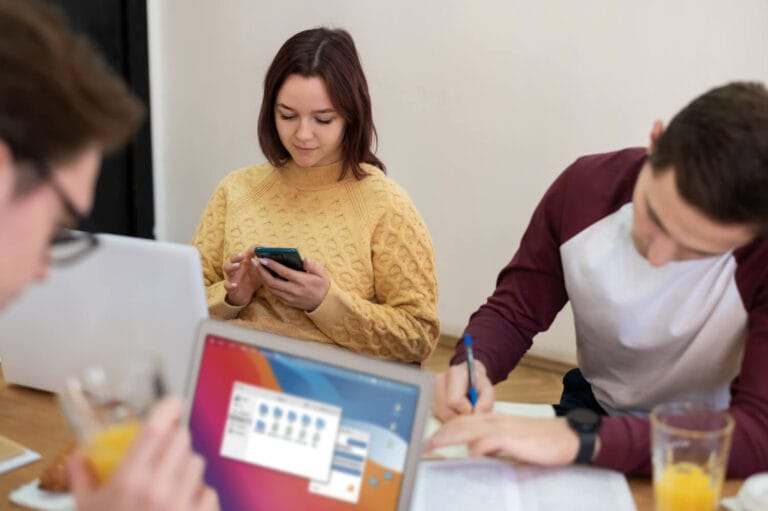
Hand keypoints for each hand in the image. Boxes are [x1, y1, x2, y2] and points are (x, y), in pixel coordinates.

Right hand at [68, 397, 218, 510]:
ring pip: (197, 464)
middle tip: (163, 452)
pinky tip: (181, 506)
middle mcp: (158, 490)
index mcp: (129, 482)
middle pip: (182, 440)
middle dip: (173, 441)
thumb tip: (80, 454)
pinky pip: (208, 491)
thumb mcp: (87, 508)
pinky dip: (198, 495)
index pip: (156, 429)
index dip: (167, 408)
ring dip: (185, 468)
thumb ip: (82, 478)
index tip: (172, 401)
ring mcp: (182, 506)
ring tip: (169, 485)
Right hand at [222, 248, 263, 305]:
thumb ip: (268, 266)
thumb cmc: (253, 279)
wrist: (245, 294)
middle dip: (237, 255)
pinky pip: (227, 285)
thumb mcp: (262, 272)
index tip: (261, 249)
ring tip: (237, 266)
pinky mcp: (230, 286)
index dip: (254, 249)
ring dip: (232, 266)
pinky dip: (230, 284)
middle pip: (233, 257)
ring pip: (227, 268)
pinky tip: (234, 285)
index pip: (248, 251)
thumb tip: (282, 260)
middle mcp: (238, 266)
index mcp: (246, 261)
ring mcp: (232, 275)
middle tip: (243, 255)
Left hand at [257, 257, 329, 310]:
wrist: (325, 304)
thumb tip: (304, 259)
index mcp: (301, 281)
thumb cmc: (323, 286)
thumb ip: (312, 265)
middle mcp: (293, 290)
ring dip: (263, 279)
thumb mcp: (322, 273)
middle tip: (256, 263)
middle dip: (262, 272)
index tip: (263, 258)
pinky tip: (266, 278)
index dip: (271, 265)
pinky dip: (268, 285)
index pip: (283, 272)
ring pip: (271, 289)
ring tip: (259, 269)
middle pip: (272, 282)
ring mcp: (289, 298)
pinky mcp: (288, 302)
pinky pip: (274, 293)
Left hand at [425, 414, 579, 465]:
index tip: (429, 441)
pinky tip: (470, 453)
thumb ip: (492, 444)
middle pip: (461, 423)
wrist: (566, 437)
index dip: (444, 430)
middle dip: (440, 434)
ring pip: (471, 428)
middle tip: (423, 445)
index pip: (461, 422)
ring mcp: (504, 428)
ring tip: (435, 445)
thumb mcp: (510, 442)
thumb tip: (474, 451)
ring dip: (451, 437)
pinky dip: (480, 445)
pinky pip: (493, 440)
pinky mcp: (515, 438)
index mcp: (492, 420)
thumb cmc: (539, 441)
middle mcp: (494, 420)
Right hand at [432, 361, 493, 420]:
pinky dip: (449, 419)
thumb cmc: (478, 384)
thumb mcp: (488, 390)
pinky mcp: (429, 402)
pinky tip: (455, 411)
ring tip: (463, 409)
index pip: (454, 401)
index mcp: (455, 374)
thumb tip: (475, 414)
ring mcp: (431, 391)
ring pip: (441, 416)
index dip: (466, 409)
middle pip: (446, 411)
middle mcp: (439, 380)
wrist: (467, 379)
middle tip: (469, 410)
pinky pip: (438, 418)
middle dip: (460, 416)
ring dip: (454, 418)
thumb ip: (486, 403)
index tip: (473, 406)